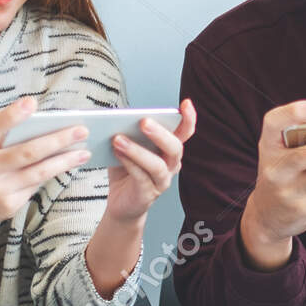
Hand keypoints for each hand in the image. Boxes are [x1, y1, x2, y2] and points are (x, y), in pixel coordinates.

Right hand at [0, 96, 91, 267]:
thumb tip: (36, 115)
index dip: (10, 117)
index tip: (32, 103)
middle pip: (26, 153)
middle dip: (58, 140)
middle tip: (82, 129)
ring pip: (39, 172)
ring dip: (65, 160)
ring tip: (85, 150)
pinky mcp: (8, 206)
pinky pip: (35, 185)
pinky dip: (52, 172)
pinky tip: (67, 163)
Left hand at [104, 99, 197, 224]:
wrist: (121, 203)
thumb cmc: (126, 171)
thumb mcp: (128, 147)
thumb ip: (128, 133)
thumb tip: (119, 117)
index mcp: (170, 149)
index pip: (185, 132)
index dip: (188, 118)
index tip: (185, 103)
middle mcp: (171, 165)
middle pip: (175, 148)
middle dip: (160, 133)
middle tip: (144, 121)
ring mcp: (162, 181)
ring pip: (157, 165)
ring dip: (137, 150)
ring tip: (118, 138)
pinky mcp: (148, 194)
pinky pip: (141, 177)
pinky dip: (128, 163)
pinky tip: (116, 153)